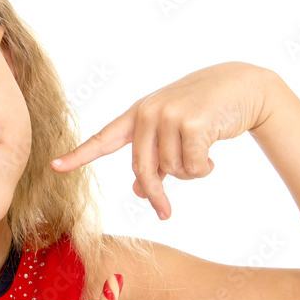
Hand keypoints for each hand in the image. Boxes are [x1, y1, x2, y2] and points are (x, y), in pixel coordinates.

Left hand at [51, 63, 274, 218]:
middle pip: (141, 169)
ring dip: (189, 173)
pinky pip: (191, 166)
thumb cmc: (207, 112)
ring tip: (202, 154)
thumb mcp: (174, 132)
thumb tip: (140, 191)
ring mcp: (168, 115)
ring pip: (170, 170)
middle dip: (155, 194)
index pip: (103, 138)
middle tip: (164, 213)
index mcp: (138, 114)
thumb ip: (156, 159)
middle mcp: (148, 112)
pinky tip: (213, 153)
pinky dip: (204, 168)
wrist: (244, 87)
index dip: (79, 155)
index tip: (54, 167)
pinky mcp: (191, 123)